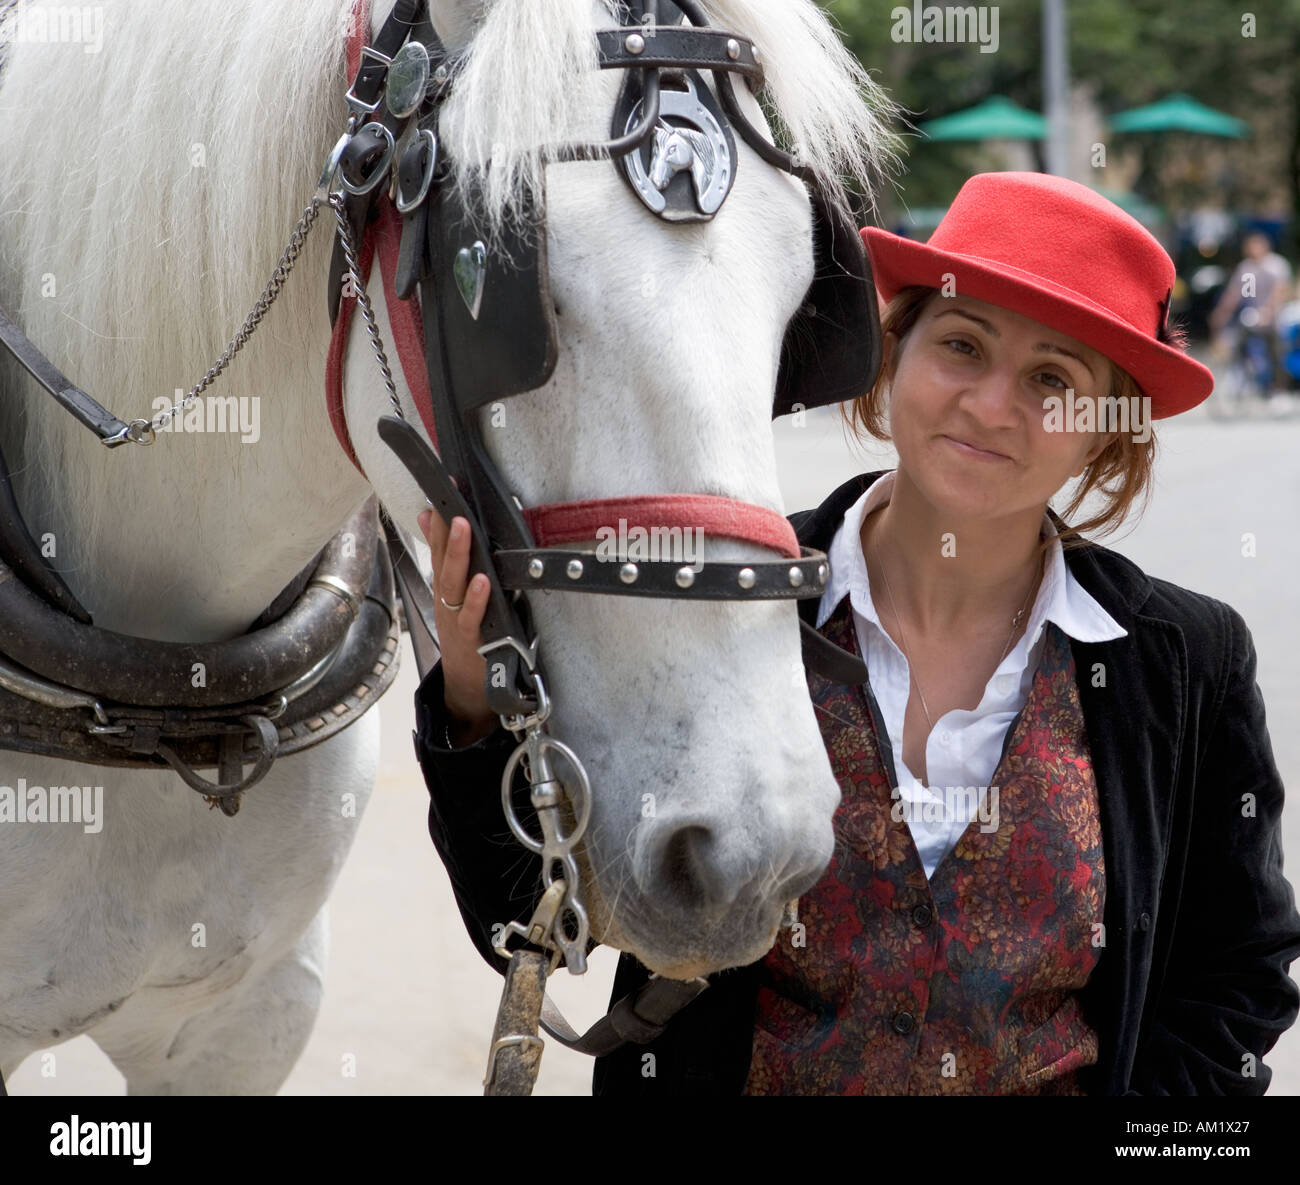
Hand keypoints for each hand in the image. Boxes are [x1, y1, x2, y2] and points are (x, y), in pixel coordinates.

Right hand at [417, 507, 496, 745]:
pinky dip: (477, 599)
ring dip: (458, 555)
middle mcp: (447, 601)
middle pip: (442, 561)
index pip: (437, 547)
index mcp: (445, 588)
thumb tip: (429, 517)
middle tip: (450, 504)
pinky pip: (473, 617)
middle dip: (445, 532)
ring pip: (453, 584)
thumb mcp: (453, 593)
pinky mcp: (472, 640)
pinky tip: (484, 581)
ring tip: (463, 528)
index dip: (439, 520)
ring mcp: (457, 620)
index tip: (443, 490)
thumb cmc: (467, 634)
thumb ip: (444, 558)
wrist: (468, 684)